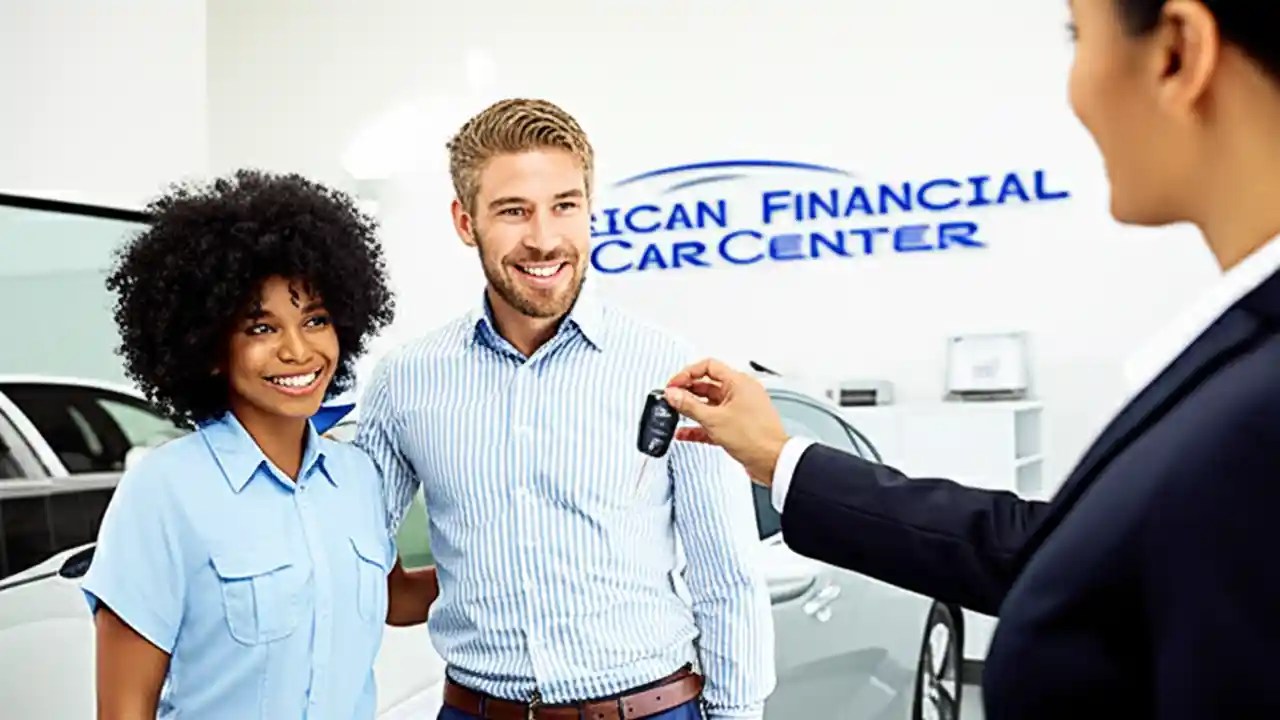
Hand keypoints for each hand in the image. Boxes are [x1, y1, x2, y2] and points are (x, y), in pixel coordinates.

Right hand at [663, 358, 789, 485]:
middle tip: (672, 399)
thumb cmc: (756, 437)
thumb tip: (673, 394)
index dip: (688, 373)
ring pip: (710, 405)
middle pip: (707, 385)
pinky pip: (714, 422)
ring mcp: (739, 410)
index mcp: (739, 382)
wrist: (773, 462)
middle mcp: (740, 393)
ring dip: (692, 410)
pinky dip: (700, 426)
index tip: (674, 385)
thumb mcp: (714, 419)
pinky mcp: (738, 427)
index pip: (709, 367)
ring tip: (675, 414)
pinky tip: (685, 433)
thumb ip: (689, 406)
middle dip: (687, 392)